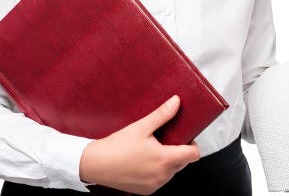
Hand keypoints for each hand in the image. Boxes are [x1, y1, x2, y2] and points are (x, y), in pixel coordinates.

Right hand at [79, 95, 200, 194]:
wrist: (95, 165)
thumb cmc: (117, 146)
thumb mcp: (141, 127)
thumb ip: (162, 115)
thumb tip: (177, 102)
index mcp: (164, 160)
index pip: (193, 155)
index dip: (192, 144)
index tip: (183, 136)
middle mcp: (162, 176)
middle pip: (183, 163)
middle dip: (178, 151)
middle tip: (164, 139)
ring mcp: (154, 185)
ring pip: (171, 172)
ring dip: (168, 162)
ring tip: (152, 149)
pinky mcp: (146, 191)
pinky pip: (160, 180)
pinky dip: (157, 171)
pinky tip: (144, 161)